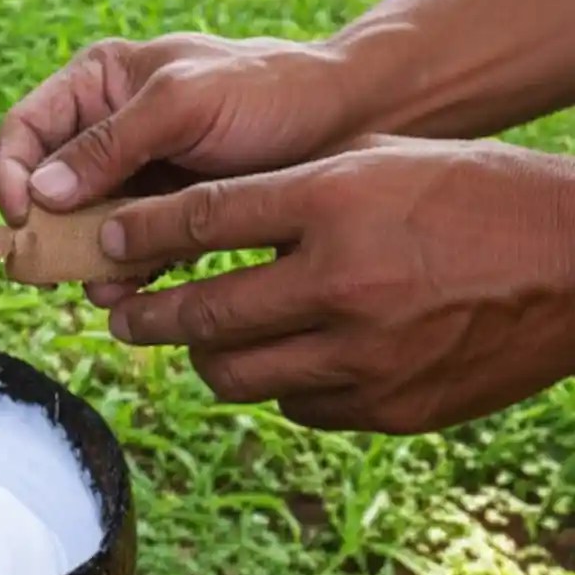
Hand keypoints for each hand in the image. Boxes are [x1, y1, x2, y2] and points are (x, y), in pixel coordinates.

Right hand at [0, 33, 358, 304]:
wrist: (349, 125)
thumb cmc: (269, 93)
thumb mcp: (183, 105)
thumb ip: (111, 144)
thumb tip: (41, 193)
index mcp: (99, 83)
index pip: (25, 129)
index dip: (10, 174)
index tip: (21, 218)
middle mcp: (109, 130)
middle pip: (46, 187)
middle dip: (48, 231)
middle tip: (51, 270)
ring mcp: (137, 177)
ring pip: (84, 227)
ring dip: (85, 261)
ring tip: (105, 288)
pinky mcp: (166, 216)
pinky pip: (126, 251)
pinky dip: (123, 275)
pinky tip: (133, 294)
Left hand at [99, 137, 574, 433]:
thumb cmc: (471, 195)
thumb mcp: (377, 165)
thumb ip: (289, 196)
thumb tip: (197, 230)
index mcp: (338, 205)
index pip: (204, 220)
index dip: (139, 234)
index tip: (103, 242)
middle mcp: (344, 283)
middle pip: (204, 315)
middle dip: (147, 317)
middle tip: (120, 317)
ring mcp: (367, 356)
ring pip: (237, 376)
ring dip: (206, 358)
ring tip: (198, 342)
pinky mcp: (389, 409)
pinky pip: (297, 406)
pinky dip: (280, 383)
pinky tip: (289, 359)